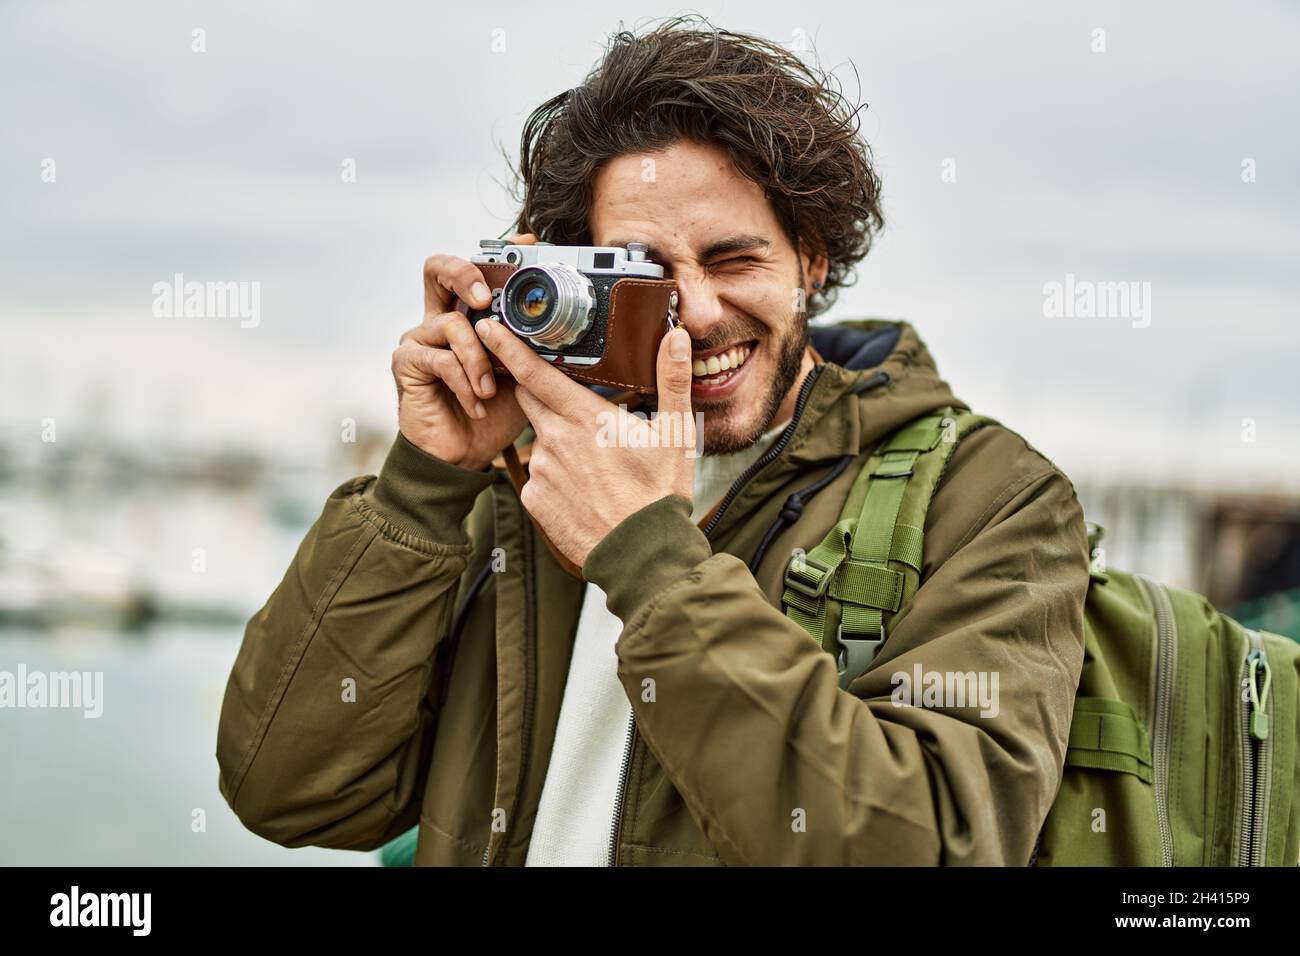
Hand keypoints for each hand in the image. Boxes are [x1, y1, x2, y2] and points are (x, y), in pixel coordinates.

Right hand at [392, 234, 537, 470]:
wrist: (463, 455)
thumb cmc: (491, 414)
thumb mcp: (525, 377)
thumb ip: (534, 349)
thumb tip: (568, 328)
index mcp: (466, 317)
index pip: (473, 271)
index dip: (496, 252)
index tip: (527, 246)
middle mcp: (438, 320)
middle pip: (437, 268)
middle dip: (465, 272)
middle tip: (485, 297)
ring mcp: (419, 338)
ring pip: (452, 322)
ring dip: (479, 358)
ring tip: (490, 389)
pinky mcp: (407, 362)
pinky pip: (441, 358)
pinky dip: (465, 382)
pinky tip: (476, 403)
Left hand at [475, 315, 696, 567]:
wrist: (640, 554)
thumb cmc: (659, 493)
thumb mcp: (674, 433)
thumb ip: (671, 380)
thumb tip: (676, 337)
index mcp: (585, 417)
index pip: (535, 372)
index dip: (507, 346)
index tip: (487, 326)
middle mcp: (554, 440)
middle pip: (531, 401)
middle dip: (540, 394)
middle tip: (574, 410)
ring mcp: (541, 471)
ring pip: (541, 442)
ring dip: (558, 444)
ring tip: (595, 469)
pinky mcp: (534, 500)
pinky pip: (538, 478)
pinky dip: (555, 478)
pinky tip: (583, 492)